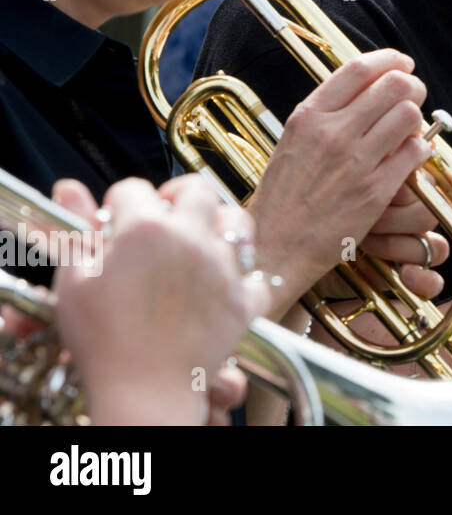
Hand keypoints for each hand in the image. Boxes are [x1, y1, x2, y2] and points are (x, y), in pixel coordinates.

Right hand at [53, 176, 270, 424]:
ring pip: (237, 220)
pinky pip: (256, 276)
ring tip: (199, 241)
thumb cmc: (102, 339)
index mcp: (145, 228)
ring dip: (219, 225)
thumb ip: (77, 231)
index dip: (119, 205)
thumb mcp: (74, 281)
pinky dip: (243, 278)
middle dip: (176, 196)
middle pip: (196, 188)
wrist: (143, 389)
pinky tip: (223, 285)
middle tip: (162, 217)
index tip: (114, 224)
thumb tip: (69, 188)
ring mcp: (223, 267)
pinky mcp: (243, 298)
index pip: (133, 189)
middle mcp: (191, 238)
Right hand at [248, 49, 434, 302]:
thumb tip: (364, 89)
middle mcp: (332, 133)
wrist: (274, 248)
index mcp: (308, 116)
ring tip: (410, 130)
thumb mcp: (293, 143)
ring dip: (417, 119)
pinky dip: (420, 150)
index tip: (403, 64)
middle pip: (393, 85)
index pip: (358, 68)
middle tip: (415, 96)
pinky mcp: (375, 191)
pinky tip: (412, 156)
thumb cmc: (284, 197)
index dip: (390, 60)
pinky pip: (415, 152)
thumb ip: (325, 115)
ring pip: (409, 114)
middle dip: (412, 86)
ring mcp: (355, 162)